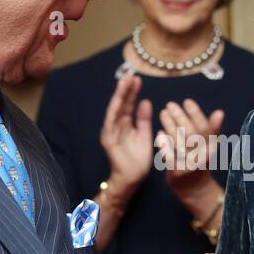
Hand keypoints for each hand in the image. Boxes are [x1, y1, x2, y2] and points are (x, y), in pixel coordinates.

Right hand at [99, 74, 153, 201]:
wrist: (131, 179)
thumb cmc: (137, 159)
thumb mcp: (144, 135)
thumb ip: (144, 119)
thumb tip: (145, 101)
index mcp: (125, 124)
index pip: (129, 104)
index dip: (132, 91)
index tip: (137, 78)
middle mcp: (116, 125)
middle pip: (121, 104)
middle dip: (125, 89)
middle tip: (130, 74)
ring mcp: (111, 132)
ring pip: (115, 110)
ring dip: (119, 97)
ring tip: (124, 83)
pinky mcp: (109, 140)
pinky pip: (111, 123)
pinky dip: (114, 112)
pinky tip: (117, 101)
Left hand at [155, 98, 224, 215]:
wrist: (193, 190)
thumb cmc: (199, 163)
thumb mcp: (208, 147)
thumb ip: (212, 130)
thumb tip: (219, 112)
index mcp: (211, 148)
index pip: (204, 127)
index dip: (196, 113)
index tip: (187, 101)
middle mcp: (202, 156)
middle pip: (191, 133)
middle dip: (180, 117)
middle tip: (170, 105)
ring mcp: (189, 166)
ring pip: (179, 143)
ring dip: (170, 126)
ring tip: (163, 113)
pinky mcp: (177, 173)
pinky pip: (169, 156)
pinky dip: (164, 144)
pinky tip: (159, 133)